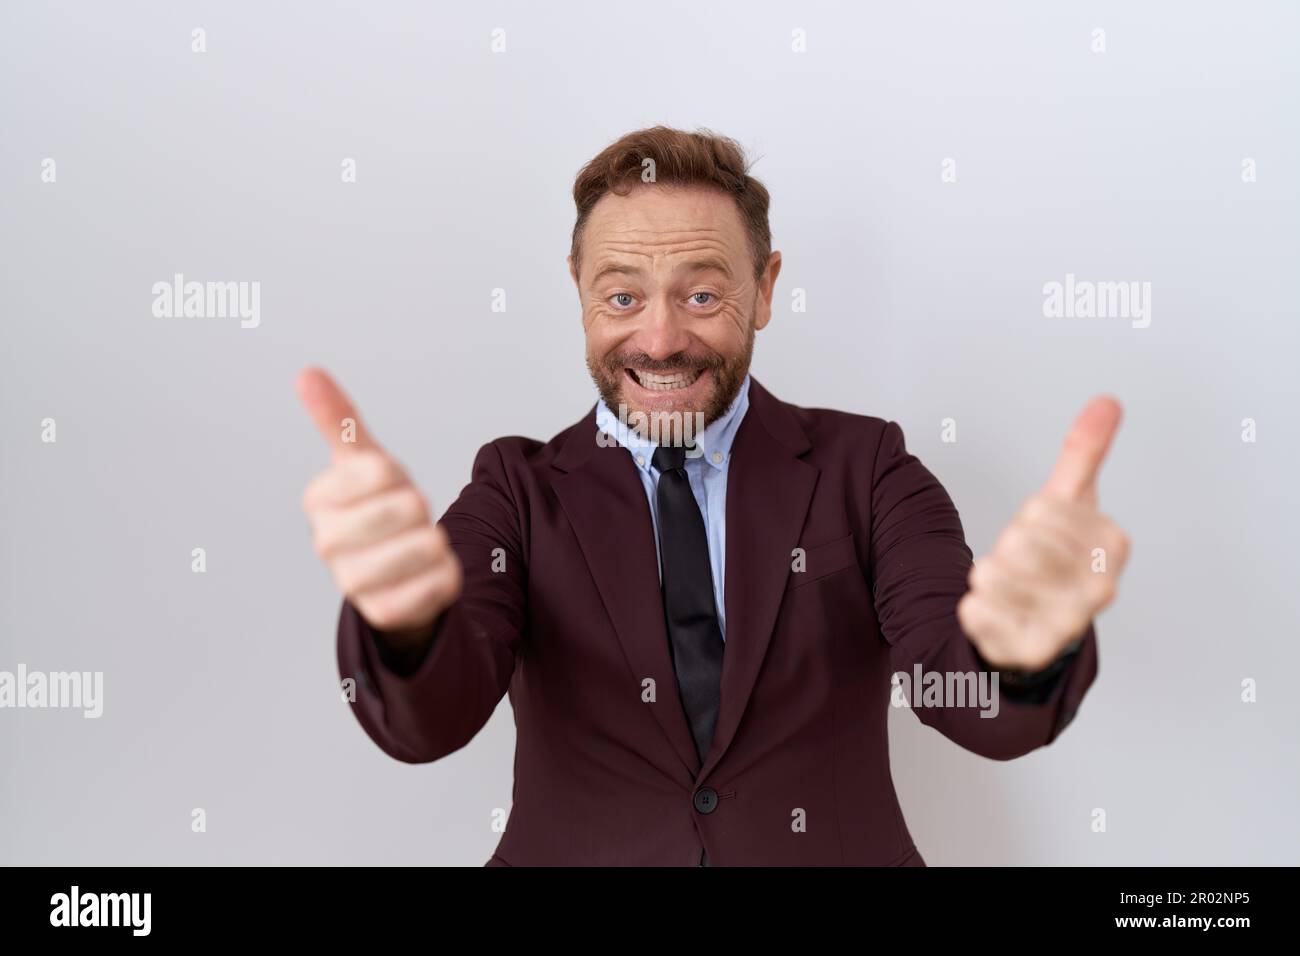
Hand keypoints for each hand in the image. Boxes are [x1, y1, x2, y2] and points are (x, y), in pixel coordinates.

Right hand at [296, 367, 461, 643]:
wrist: (392, 575)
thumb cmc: (376, 508)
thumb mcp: (362, 462)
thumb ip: (338, 421)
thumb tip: (308, 373)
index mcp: (318, 499)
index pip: (380, 469)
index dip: (396, 474)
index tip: (387, 484)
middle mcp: (326, 543)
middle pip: (407, 507)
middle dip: (420, 508)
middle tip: (409, 517)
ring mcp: (352, 582)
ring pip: (425, 545)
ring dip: (436, 541)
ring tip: (420, 544)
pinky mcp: (383, 613)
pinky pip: (437, 584)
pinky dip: (446, 575)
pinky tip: (430, 572)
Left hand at [957, 396, 1129, 671]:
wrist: (1043, 624)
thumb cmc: (1057, 557)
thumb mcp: (1071, 500)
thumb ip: (1084, 452)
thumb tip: (1107, 401)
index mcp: (1112, 545)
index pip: (1041, 508)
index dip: (1029, 517)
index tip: (1042, 533)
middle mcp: (1100, 589)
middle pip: (1016, 542)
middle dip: (1007, 548)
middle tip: (1023, 564)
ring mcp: (1068, 625)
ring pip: (991, 575)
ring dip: (987, 577)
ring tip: (1009, 588)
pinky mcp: (1031, 653)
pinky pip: (975, 613)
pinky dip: (973, 609)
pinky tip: (994, 614)